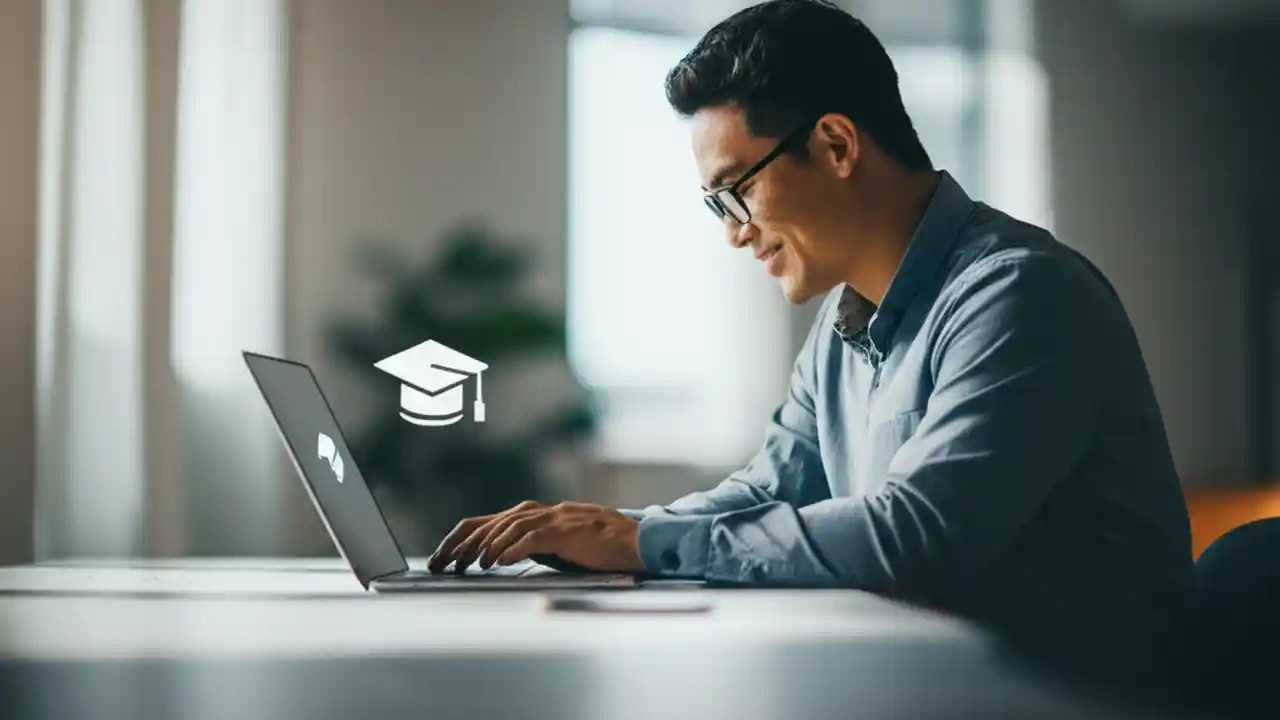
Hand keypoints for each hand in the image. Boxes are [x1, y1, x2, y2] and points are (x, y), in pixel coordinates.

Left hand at [426, 500, 643, 573]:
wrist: (639, 542)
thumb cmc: (602, 548)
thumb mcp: (560, 546)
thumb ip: (534, 545)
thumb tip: (501, 558)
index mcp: (537, 515)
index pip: (488, 522)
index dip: (461, 539)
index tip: (442, 558)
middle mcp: (542, 512)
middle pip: (489, 522)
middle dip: (460, 544)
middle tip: (440, 563)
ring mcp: (555, 519)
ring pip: (507, 526)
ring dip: (483, 547)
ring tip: (467, 565)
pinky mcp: (567, 531)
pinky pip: (532, 538)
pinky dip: (511, 549)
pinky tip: (496, 562)